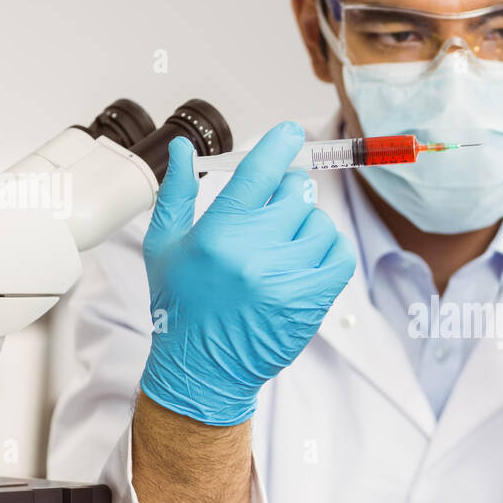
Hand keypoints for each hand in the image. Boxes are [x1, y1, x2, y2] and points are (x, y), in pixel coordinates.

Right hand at [140, 122, 355, 424]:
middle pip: (296, 194)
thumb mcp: (164, 246)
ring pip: (319, 224)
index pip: (259, 173)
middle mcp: (253, 254)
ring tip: (284, 243)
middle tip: (274, 209)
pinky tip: (308, 256)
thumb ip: (177, 193)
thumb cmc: (180, 305)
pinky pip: (339, 255)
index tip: (292, 132)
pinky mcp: (309, 302)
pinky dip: (329, 248)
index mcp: (217, 234)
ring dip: (306, 226)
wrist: (202, 369)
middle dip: (288, 194)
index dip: (280, 144)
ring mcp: (285, 280)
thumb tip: (180, 147)